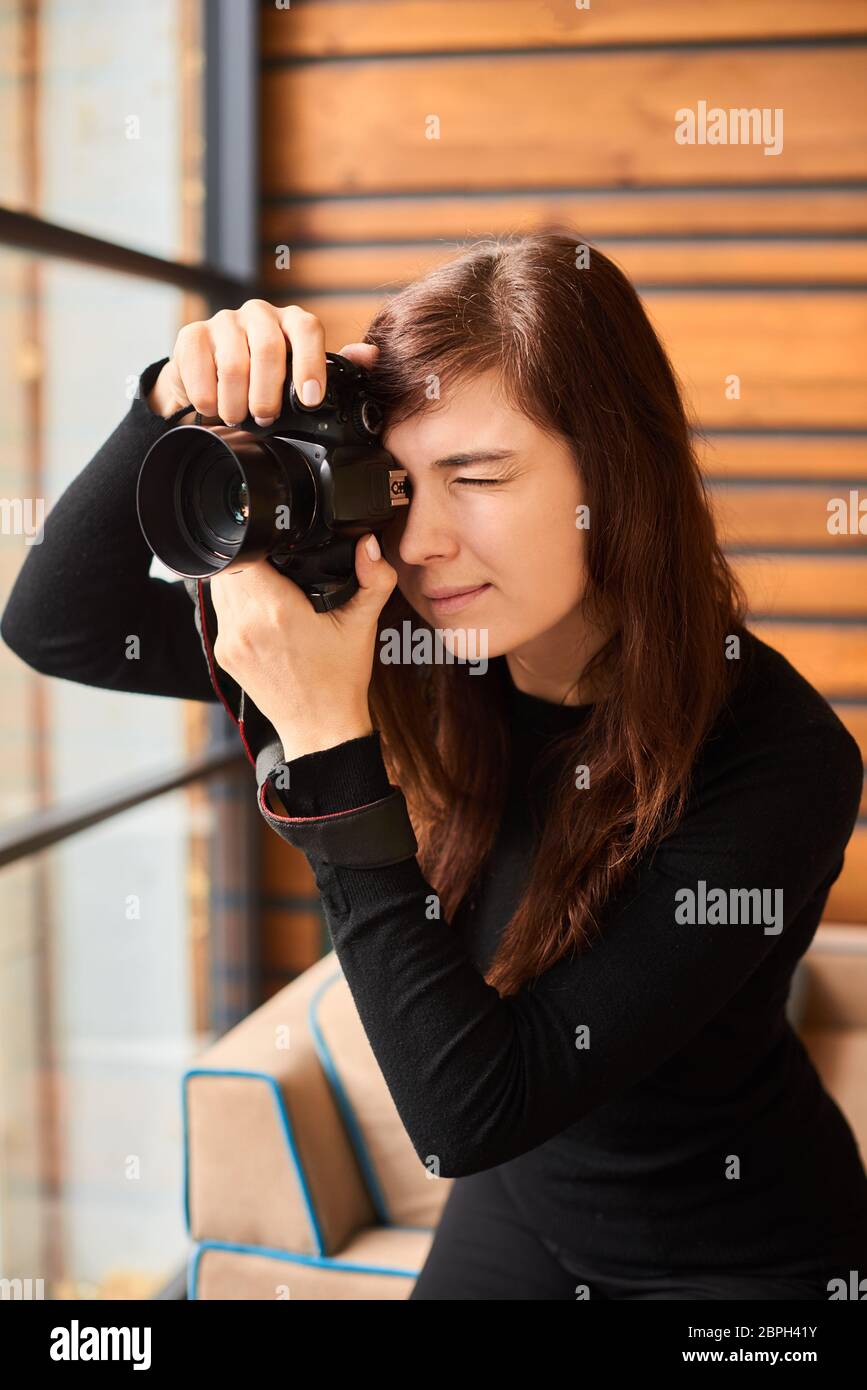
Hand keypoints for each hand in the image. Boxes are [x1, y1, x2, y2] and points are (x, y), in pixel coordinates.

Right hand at [146, 296, 378, 422]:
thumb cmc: (264, 380)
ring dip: (236, 400)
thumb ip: (335, 367)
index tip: (309, 400)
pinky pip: (198, 366)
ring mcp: (224, 321)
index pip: (307, 330)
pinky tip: (211, 407)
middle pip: (269, 348)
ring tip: (238, 417)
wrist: (210, 378)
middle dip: (268, 393)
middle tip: (265, 419)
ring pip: (233, 363)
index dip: (310, 365)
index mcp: (291, 322)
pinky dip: (206, 396)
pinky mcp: (191, 334)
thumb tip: (372, 355)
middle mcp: (259, 314)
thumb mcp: (301, 377)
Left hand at [209, 533, 397, 762]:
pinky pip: (222, 614)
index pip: (245, 554)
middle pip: (229, 568)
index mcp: (276, 610)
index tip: (277, 546)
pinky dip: (238, 607)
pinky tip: (263, 616)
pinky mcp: (223, 654)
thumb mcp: (363, 623)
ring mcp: (229, 641)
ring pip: (220, 589)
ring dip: (239, 582)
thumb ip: (374, 578)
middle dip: (250, 561)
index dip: (258, 543)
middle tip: (278, 566)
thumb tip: (369, 544)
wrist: (320, 727)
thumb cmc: (340, 678)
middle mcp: (245, 623)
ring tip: (271, 589)